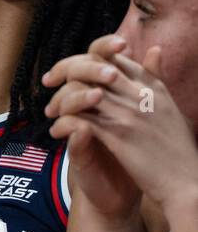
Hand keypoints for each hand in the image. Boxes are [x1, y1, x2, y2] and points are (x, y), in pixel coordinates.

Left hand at [45, 36, 197, 214]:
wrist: (186, 182)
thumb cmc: (176, 147)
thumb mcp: (168, 105)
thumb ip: (155, 78)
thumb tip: (153, 49)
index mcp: (151, 84)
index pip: (109, 55)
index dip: (82, 59)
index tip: (66, 71)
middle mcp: (139, 93)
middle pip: (90, 65)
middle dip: (63, 70)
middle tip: (48, 82)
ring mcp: (128, 113)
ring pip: (80, 90)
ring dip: (59, 100)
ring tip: (51, 113)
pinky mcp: (118, 136)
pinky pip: (79, 119)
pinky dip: (62, 123)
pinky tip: (56, 132)